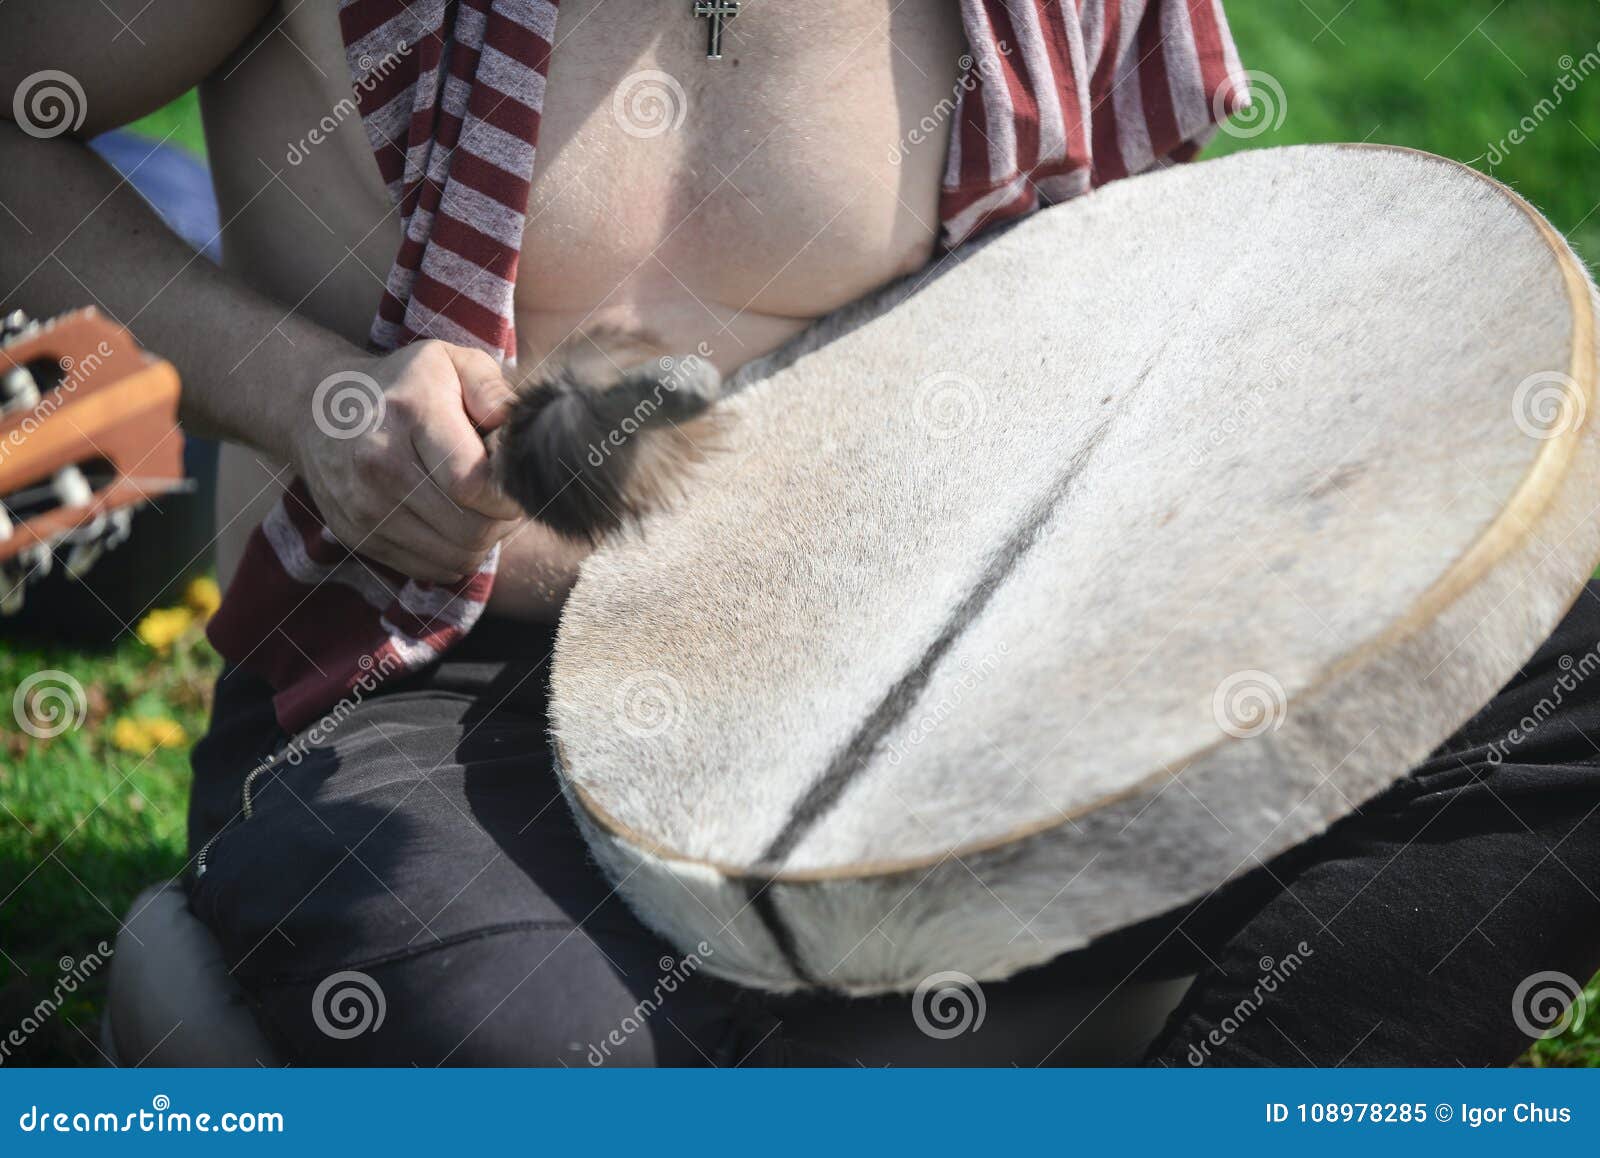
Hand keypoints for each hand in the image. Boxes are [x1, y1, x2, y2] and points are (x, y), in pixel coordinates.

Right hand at [288, 340, 525, 583]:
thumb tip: (515, 426)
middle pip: (469, 529)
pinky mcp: (358, 536)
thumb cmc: (402, 385)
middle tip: (502, 498)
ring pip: (455, 557)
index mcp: (411, 414)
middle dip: (501, 520)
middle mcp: (381, 465)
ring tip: (479, 509)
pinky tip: (452, 523)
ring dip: (482, 541)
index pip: (472, 484)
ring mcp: (364, 506)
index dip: (507, 494)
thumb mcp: (449, 361)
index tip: (513, 481)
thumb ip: (492, 387)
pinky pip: (431, 569)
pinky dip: (454, 555)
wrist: (319, 407)